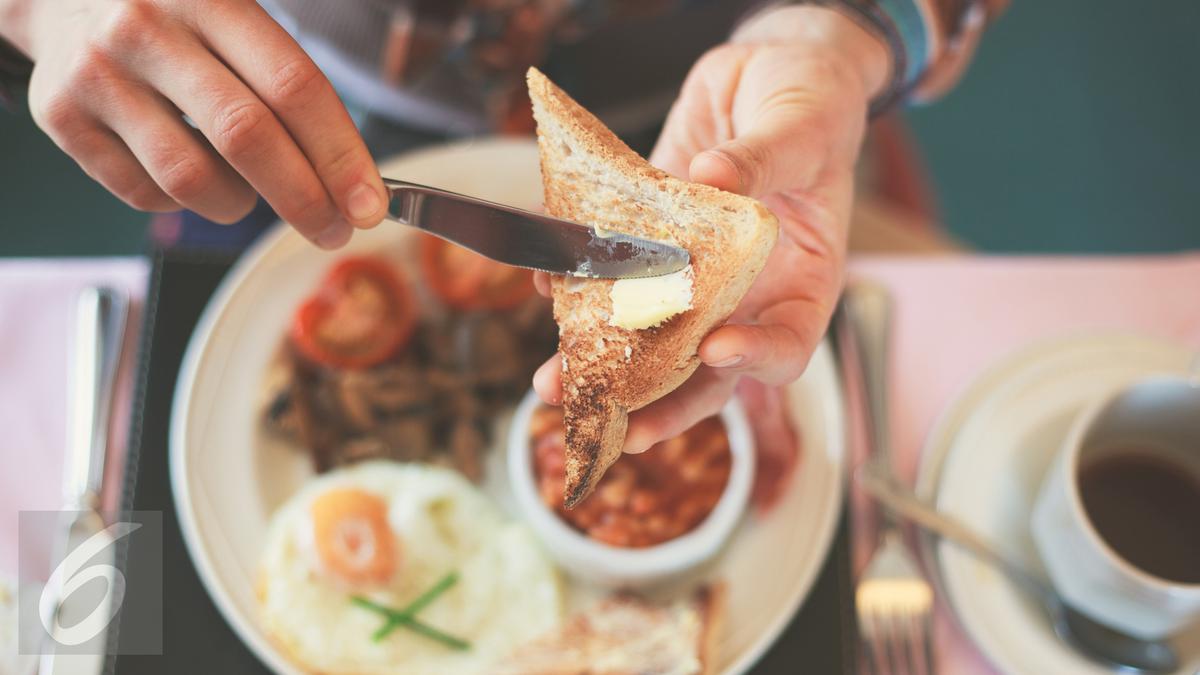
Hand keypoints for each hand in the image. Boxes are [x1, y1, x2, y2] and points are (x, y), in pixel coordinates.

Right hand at [11, 0, 385, 247]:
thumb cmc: (176, 15)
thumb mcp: (232, 15)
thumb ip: (288, 84)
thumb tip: (352, 182)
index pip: (293, 87)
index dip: (339, 154)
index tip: (368, 204)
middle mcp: (148, 30)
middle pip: (247, 137)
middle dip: (304, 199)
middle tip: (333, 230)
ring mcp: (99, 73)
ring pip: (191, 178)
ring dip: (238, 205)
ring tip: (247, 192)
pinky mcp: (61, 115)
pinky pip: (143, 193)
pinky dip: (181, 202)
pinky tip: (190, 173)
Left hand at [534, 6, 889, 451]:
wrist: (766, 73)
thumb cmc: (811, 101)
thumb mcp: (802, 125)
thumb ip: (764, 158)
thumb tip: (713, 178)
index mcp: (803, 279)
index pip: (787, 343)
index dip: (755, 358)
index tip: (716, 349)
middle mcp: (747, 292)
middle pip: (706, 369)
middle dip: (657, 400)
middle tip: (609, 421)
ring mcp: (695, 274)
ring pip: (651, 336)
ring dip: (601, 362)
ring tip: (552, 381)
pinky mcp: (652, 244)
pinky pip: (616, 275)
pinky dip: (579, 285)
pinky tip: (547, 285)